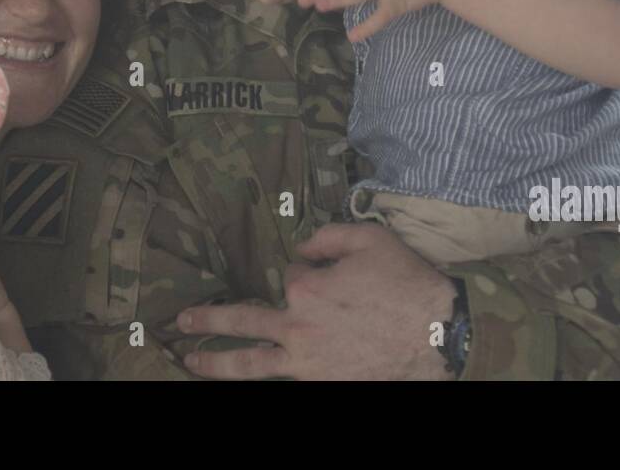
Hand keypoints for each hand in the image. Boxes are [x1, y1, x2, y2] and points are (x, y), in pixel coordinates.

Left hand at [176, 223, 456, 379]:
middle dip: (207, 319)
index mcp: (307, 286)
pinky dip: (262, 379)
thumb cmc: (407, 285)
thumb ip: (328, 236)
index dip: (308, 272)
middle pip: (240, 321)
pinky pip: (281, 382)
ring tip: (189, 361)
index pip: (290, 276)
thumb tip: (301, 247)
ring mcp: (305, 360)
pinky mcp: (320, 383)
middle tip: (181, 321)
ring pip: (248, 364)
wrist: (438, 337)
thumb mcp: (370, 240)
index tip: (328, 275)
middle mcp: (297, 325)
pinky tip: (246, 380)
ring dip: (213, 362)